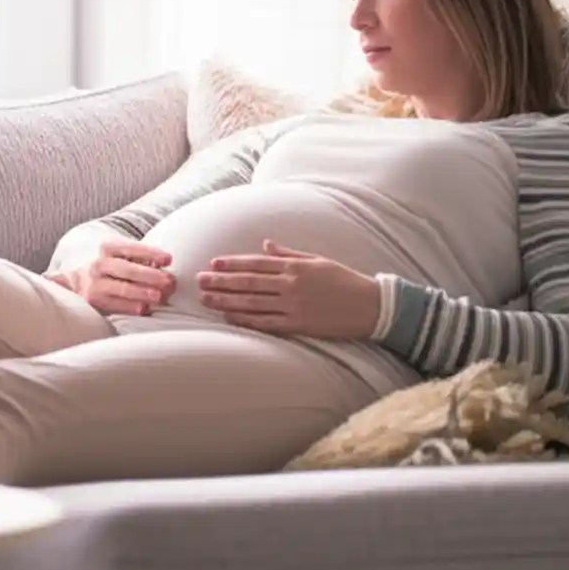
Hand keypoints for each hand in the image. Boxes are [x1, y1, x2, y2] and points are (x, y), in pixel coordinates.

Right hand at [43, 240, 175, 315]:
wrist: (81, 283)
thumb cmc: (114, 269)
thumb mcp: (123, 257)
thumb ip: (143, 260)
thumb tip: (166, 268)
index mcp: (109, 248)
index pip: (132, 248)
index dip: (151, 253)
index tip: (168, 259)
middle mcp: (100, 264)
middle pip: (127, 269)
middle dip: (150, 275)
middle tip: (169, 281)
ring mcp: (95, 283)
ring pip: (121, 288)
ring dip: (142, 292)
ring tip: (159, 296)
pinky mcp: (94, 301)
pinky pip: (115, 305)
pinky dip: (131, 307)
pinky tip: (144, 308)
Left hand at [197, 239, 379, 339]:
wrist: (369, 306)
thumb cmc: (343, 280)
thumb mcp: (317, 260)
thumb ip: (288, 253)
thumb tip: (264, 244)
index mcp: (295, 266)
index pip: (256, 263)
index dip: (232, 263)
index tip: (213, 263)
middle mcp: (291, 285)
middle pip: (248, 282)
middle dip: (221, 281)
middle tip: (199, 281)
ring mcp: (293, 306)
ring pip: (252, 302)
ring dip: (226, 301)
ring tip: (206, 299)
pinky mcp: (297, 325)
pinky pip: (265, 323)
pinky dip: (245, 320)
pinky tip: (229, 318)